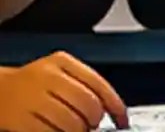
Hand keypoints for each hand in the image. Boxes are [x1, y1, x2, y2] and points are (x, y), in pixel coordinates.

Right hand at [0, 52, 127, 131]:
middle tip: (91, 126)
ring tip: (75, 130)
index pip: (99, 84)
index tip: (122, 120)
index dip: (115, 106)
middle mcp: (47, 77)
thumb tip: (110, 109)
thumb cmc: (33, 83)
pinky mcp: (19, 119)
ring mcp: (32, 98)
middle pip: (87, 105)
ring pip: (71, 122)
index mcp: (62, 62)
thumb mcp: (59, 73)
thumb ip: (84, 85)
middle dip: (95, 121)